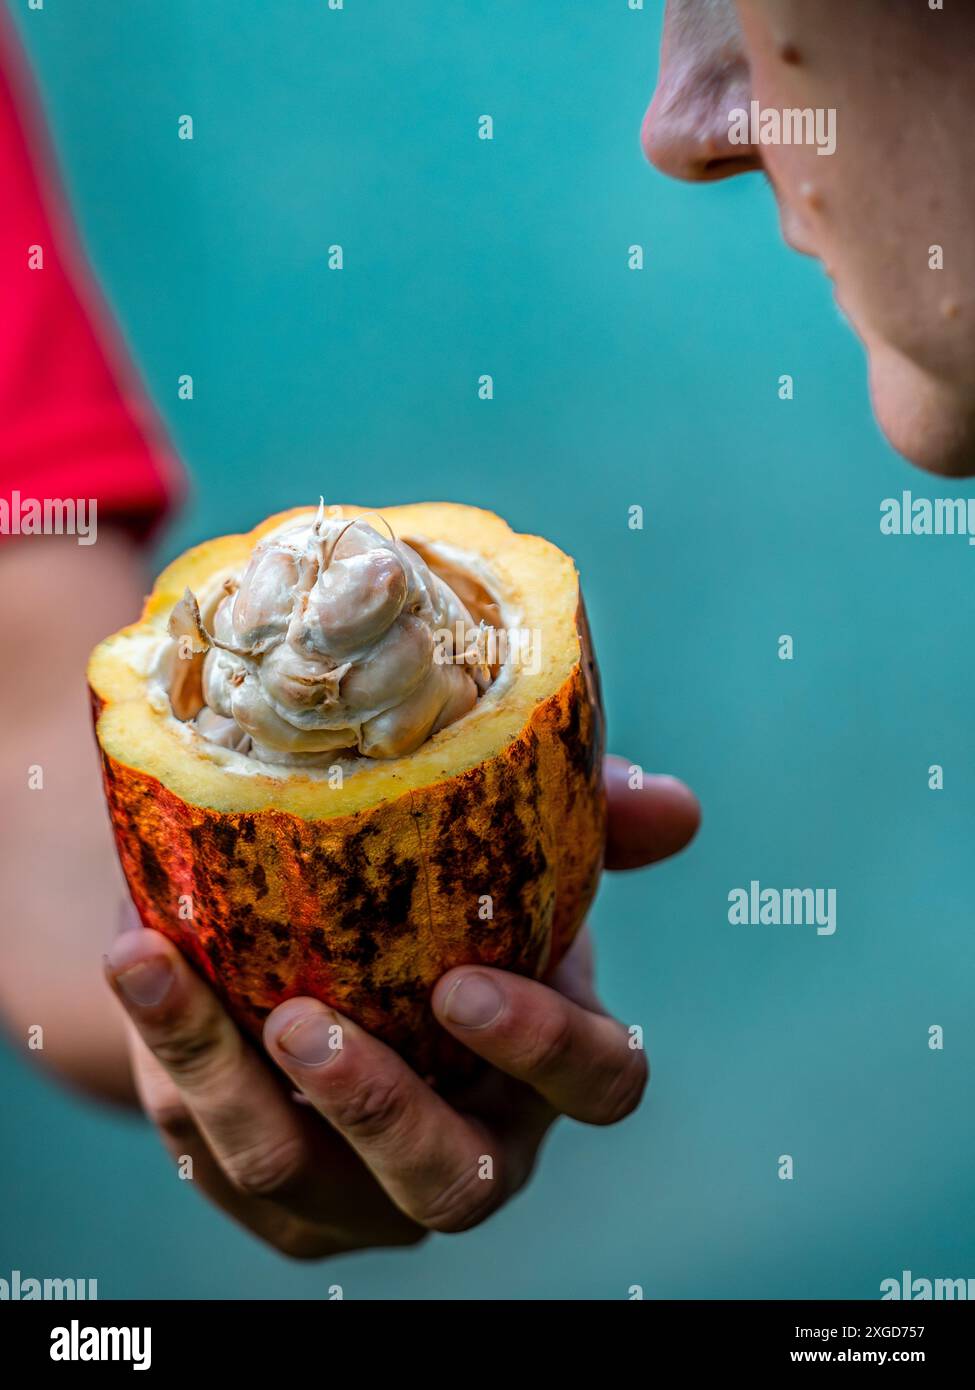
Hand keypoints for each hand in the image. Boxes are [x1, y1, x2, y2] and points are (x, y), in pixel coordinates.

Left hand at [105, 754, 698, 1256]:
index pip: (594, 1087)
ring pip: (302, 1178)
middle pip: (451, 1179)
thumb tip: (675, 803)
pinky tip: (139, 961)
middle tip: (310, 1022)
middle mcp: (467, 1143)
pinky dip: (170, 1055)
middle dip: (383, 1109)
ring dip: (235, 1087)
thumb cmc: (439, 900)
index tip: (464, 983)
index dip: (544, 1050)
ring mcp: (361, 1186)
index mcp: (545, 1066)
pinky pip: (214, 1153)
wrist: (320, 943)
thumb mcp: (509, 852)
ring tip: (169, 973)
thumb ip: (589, 819)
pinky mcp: (267, 1190)